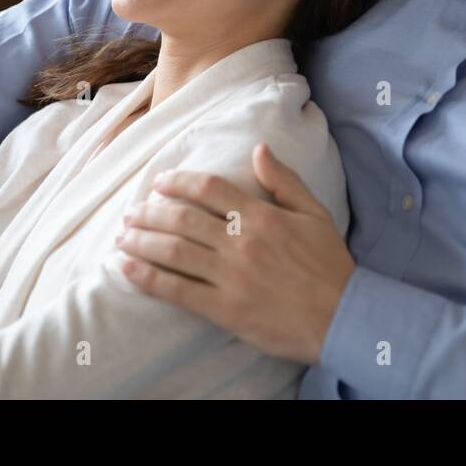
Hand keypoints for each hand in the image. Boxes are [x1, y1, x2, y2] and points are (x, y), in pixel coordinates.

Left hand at [116, 143, 355, 364]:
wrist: (343, 317)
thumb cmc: (330, 264)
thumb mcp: (314, 213)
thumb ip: (283, 180)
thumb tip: (259, 148)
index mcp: (262, 216)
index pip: (209, 189)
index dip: (179, 182)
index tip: (159, 183)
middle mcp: (242, 243)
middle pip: (183, 219)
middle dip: (150, 212)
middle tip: (130, 212)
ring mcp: (231, 277)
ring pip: (174, 252)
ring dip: (142, 241)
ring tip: (121, 236)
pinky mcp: (225, 309)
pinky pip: (178, 290)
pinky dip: (149, 278)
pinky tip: (128, 269)